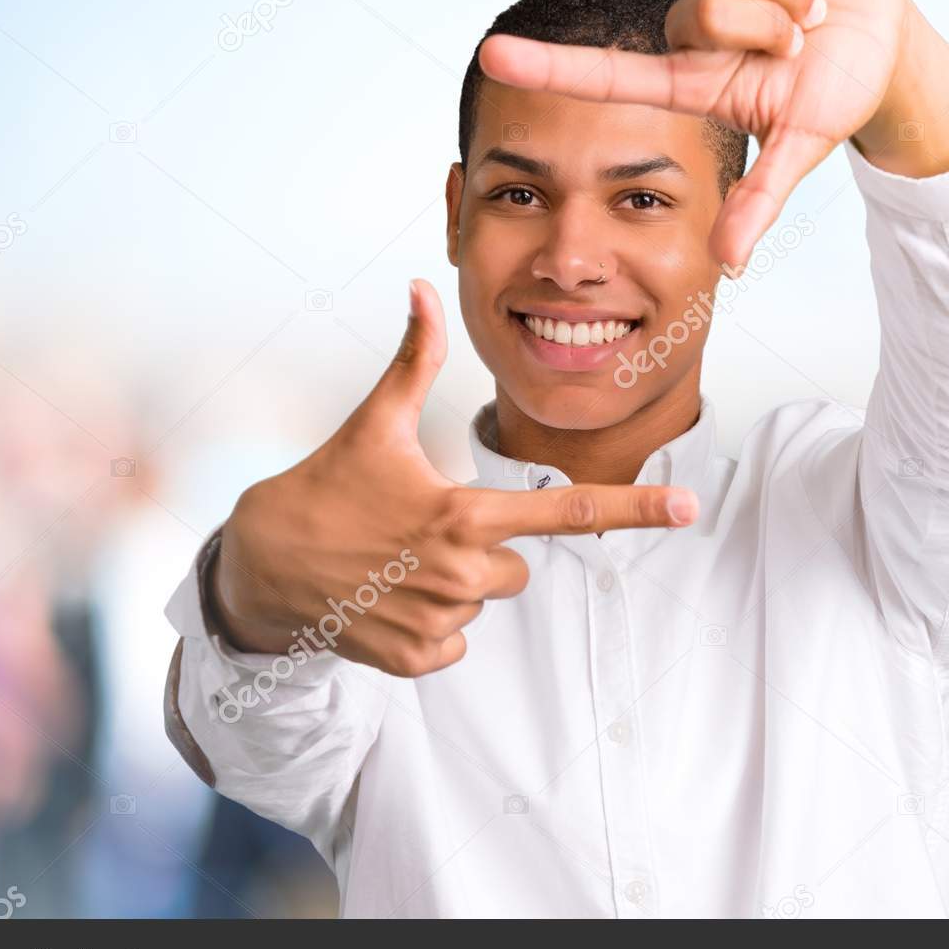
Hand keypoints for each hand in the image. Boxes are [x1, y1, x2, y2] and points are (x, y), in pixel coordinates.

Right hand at [212, 279, 698, 676]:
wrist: (261, 567)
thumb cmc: (325, 488)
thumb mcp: (374, 423)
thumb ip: (413, 359)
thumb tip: (423, 289)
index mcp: (464, 514)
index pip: (567, 511)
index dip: (634, 507)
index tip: (688, 508)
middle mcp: (461, 573)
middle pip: (518, 567)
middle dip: (484, 551)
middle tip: (423, 533)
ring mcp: (439, 621)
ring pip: (482, 603)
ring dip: (451, 587)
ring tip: (396, 565)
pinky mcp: (417, 659)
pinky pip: (454, 643)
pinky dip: (428, 625)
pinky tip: (387, 599)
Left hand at [478, 0, 906, 269]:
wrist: (884, 39)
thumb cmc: (836, 96)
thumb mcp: (801, 148)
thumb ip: (760, 201)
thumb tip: (728, 265)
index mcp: (689, 79)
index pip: (606, 73)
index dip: (549, 67)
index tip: (492, 58)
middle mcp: (688, 25)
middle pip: (704, 7)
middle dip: (770, 24)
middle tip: (799, 40)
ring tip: (809, 8)